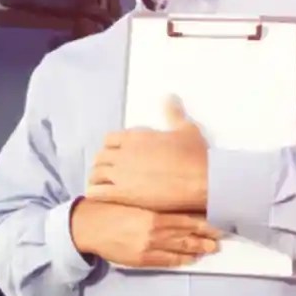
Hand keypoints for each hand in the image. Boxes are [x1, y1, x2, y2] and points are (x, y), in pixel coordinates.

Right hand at [70, 198, 222, 267]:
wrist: (90, 226)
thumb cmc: (112, 207)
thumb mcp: (133, 196)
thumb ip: (154, 197)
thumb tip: (175, 194)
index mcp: (154, 212)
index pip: (186, 216)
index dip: (204, 218)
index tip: (218, 216)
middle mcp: (155, 230)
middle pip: (188, 232)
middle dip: (207, 234)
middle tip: (222, 235)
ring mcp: (150, 246)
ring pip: (181, 247)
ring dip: (199, 247)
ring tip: (213, 247)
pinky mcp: (143, 258)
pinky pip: (168, 260)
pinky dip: (182, 259)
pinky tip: (192, 258)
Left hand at [87, 95, 208, 211]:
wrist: (201, 179)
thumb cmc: (195, 154)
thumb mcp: (185, 128)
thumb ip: (173, 113)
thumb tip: (169, 97)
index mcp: (135, 137)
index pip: (109, 140)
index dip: (111, 148)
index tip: (115, 155)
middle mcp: (123, 153)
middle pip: (100, 157)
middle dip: (102, 164)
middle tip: (106, 173)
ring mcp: (121, 174)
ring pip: (95, 174)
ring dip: (96, 179)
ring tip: (100, 186)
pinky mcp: (123, 193)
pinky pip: (97, 192)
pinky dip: (94, 193)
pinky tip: (99, 197)